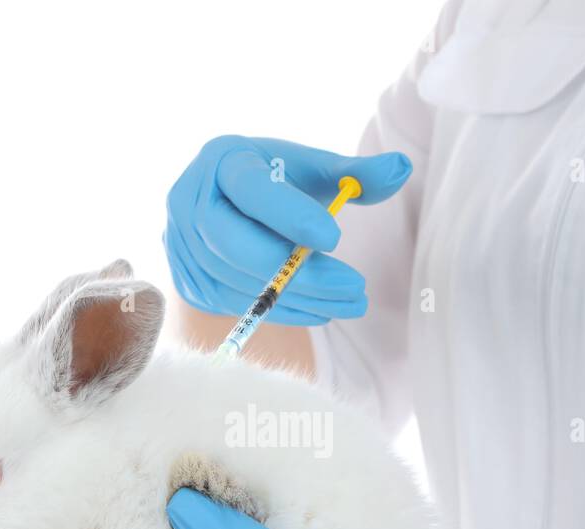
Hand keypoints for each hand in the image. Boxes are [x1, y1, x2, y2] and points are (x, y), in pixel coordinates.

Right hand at [164, 136, 412, 325]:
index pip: (252, 191)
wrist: (228, 207)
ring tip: (354, 301)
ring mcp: (182, 248)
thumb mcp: (313, 170)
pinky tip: (324, 308)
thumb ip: (356, 174)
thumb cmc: (278, 183)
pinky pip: (237, 304)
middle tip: (356, 287)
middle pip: (233, 246)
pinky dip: (284, 310)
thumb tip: (402, 168)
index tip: (337, 238)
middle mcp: (189, 203)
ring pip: (238, 282)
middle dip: (297, 273)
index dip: (290, 216)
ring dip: (301, 298)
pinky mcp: (190, 285)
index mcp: (222, 162)